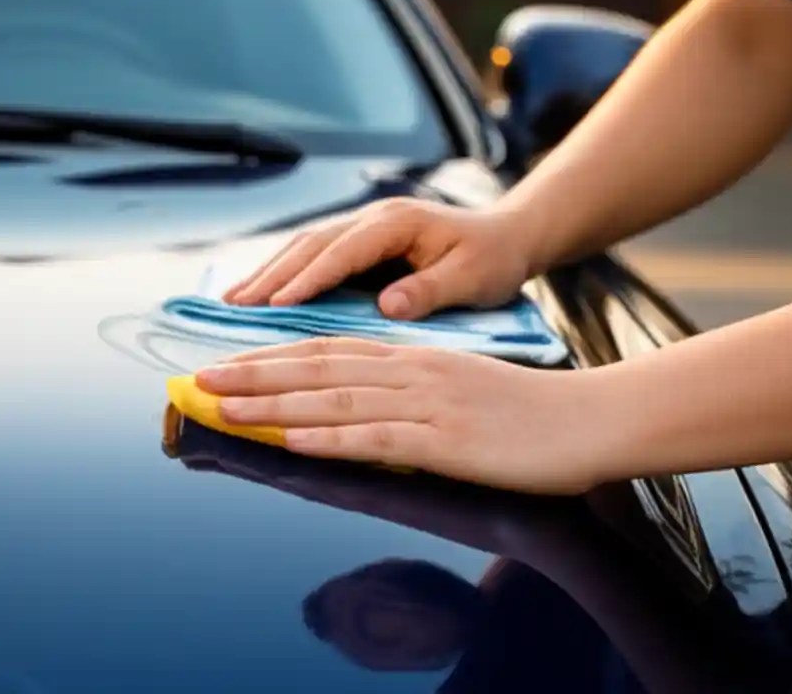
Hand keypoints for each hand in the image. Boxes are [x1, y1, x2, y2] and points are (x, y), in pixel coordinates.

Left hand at [195, 337, 609, 494]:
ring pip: (336, 400)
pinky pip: (377, 439)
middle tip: (199, 379)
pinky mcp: (447, 441)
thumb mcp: (463, 390)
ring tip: (223, 406)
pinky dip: (329, 440)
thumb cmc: (531, 413)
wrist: (591, 418)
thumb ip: (414, 395)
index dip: (276, 357)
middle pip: (320, 368)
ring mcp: (428, 405)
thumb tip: (366, 410)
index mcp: (416, 358)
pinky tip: (292, 440)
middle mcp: (413, 372)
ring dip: (274, 404)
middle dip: (255, 373)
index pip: (331, 351)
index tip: (230, 362)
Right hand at [223, 198, 537, 319]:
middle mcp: (373, 218)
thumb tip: (386, 307)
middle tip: (233, 306)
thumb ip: (430, 291)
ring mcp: (363, 226)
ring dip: (268, 272)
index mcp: (397, 222)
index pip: (343, 251)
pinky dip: (284, 273)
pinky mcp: (360, 242)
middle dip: (271, 275)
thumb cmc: (493, 260)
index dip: (308, 279)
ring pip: (305, 246)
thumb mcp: (472, 278)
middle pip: (311, 244)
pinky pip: (314, 255)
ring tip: (232, 301)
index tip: (276, 305)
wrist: (507, 236)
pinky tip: (259, 293)